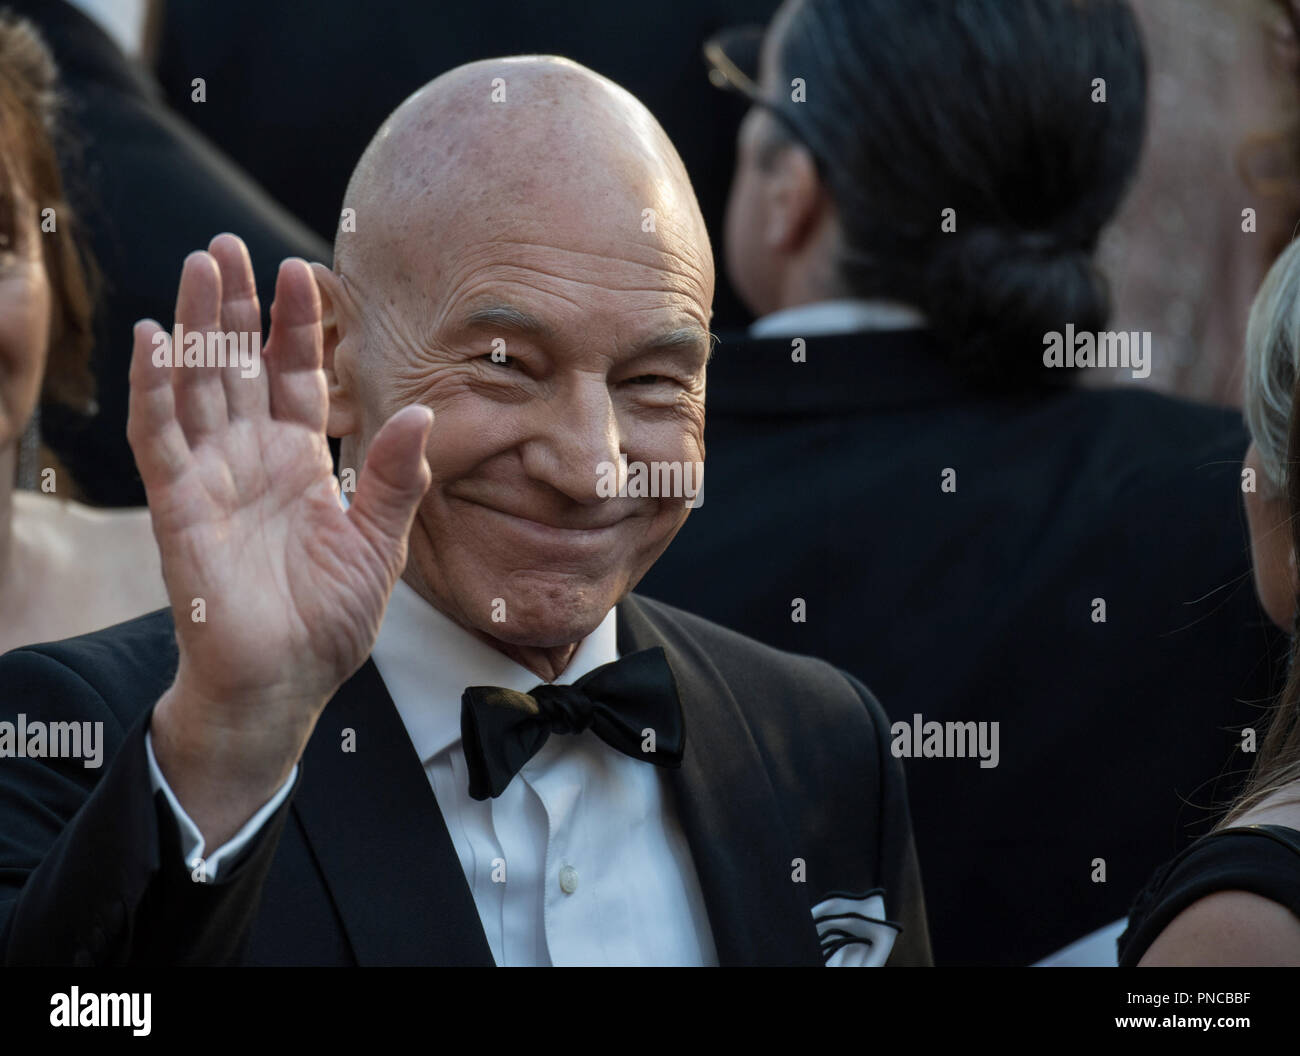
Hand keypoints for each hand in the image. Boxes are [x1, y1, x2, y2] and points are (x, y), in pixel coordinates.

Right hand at [130, 234, 430, 841]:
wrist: (286, 684)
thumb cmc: (329, 621)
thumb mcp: (379, 544)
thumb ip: (396, 479)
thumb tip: (421, 411)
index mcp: (300, 464)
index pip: (295, 378)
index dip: (294, 327)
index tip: (301, 270)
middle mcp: (252, 461)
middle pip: (237, 367)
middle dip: (233, 307)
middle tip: (227, 244)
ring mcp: (211, 480)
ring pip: (196, 387)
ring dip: (193, 328)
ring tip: (197, 265)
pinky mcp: (178, 509)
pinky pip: (160, 439)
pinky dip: (154, 389)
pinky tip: (153, 339)